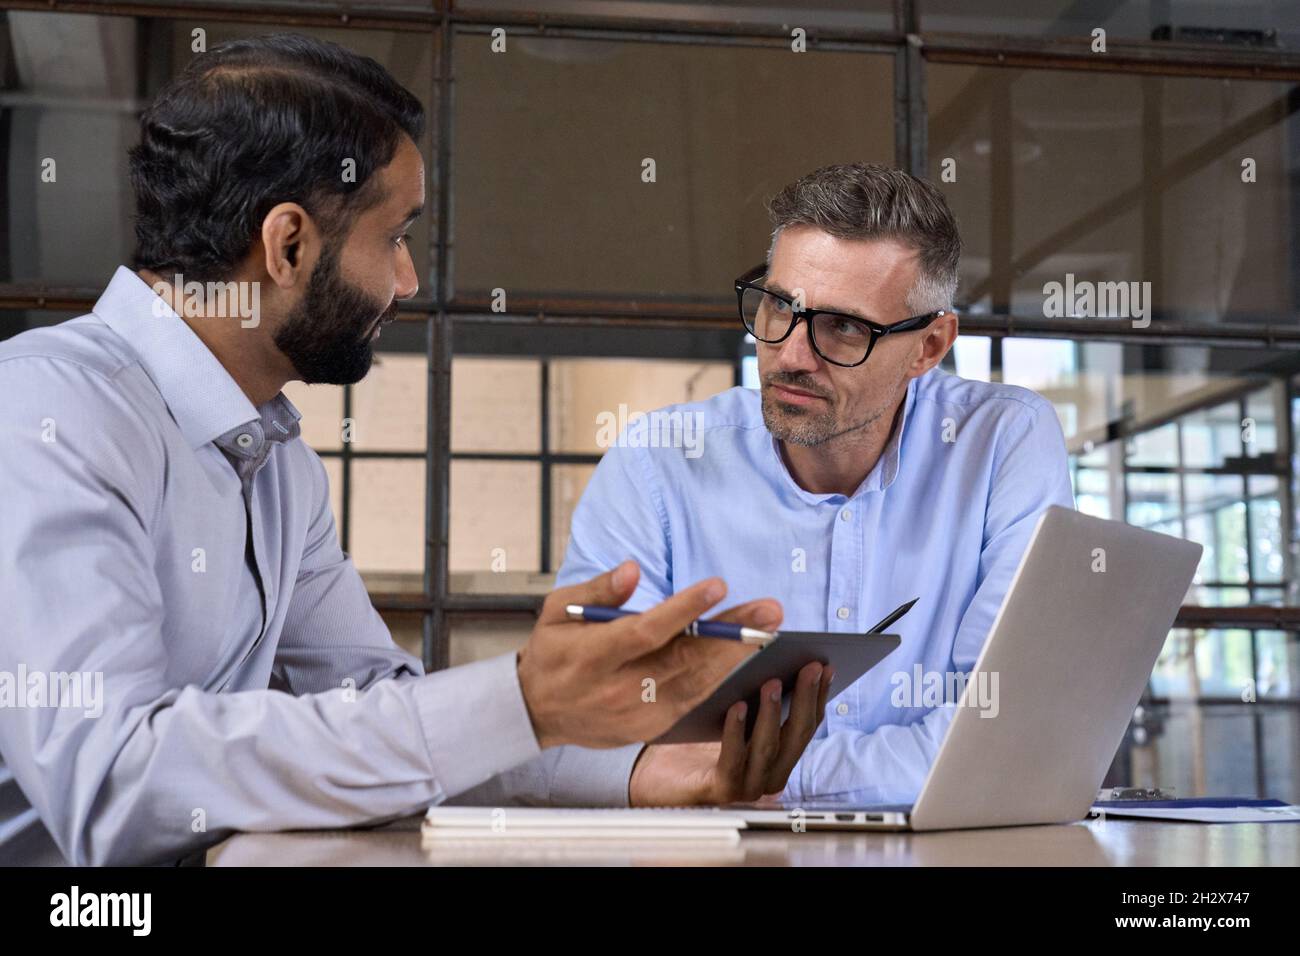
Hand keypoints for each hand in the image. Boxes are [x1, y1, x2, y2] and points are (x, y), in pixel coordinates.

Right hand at [516, 560, 780, 749]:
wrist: (537, 711)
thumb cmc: (553, 651)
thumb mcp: (558, 610)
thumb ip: (598, 590)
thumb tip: (633, 570)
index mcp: (594, 655)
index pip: (647, 631)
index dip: (685, 609)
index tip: (718, 586)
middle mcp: (619, 687)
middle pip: (684, 659)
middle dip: (730, 634)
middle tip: (769, 611)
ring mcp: (638, 713)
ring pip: (697, 682)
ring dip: (736, 656)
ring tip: (768, 629)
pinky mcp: (650, 727)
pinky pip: (694, 701)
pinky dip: (722, 680)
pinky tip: (747, 658)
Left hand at [628, 660, 833, 805]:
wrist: (658, 775)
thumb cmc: (696, 738)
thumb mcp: (733, 709)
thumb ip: (756, 690)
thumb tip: (775, 651)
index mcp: (779, 755)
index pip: (807, 724)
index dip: (818, 695)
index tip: (826, 665)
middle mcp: (770, 773)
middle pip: (796, 735)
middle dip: (804, 698)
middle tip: (808, 667)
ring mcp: (748, 784)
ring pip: (768, 747)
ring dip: (772, 712)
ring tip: (771, 681)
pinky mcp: (721, 788)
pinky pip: (733, 760)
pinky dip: (736, 732)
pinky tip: (736, 707)